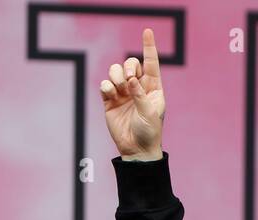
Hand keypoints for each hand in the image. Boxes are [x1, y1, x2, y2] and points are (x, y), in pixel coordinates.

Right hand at [99, 27, 164, 159]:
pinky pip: (105, 85)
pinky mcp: (110, 100)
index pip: (151, 64)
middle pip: (130, 64)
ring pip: (115, 71)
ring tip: (119, 90)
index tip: (147, 31)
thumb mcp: (149, 113)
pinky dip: (107, 87)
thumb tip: (130, 80)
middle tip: (128, 80)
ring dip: (116, 76)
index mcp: (153, 88)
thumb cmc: (149, 132)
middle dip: (127, 67)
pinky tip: (111, 96)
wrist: (137, 150)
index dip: (149, 47)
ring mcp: (123, 93)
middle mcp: (138, 87)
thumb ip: (140, 95)